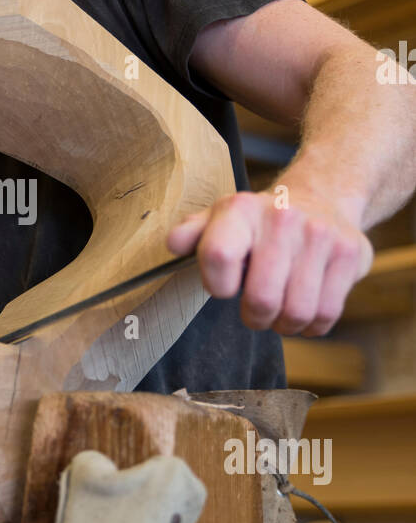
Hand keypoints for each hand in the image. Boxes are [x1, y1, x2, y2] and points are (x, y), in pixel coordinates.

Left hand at [166, 189, 372, 336]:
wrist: (321, 197)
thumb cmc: (260, 221)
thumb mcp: (220, 218)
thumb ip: (192, 233)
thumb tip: (173, 244)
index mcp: (241, 209)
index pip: (219, 256)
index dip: (218, 285)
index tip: (224, 288)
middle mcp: (282, 217)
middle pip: (261, 298)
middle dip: (255, 316)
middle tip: (256, 310)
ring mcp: (320, 235)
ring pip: (297, 313)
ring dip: (284, 324)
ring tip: (281, 309)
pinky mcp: (350, 254)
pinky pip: (326, 315)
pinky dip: (312, 324)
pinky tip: (305, 307)